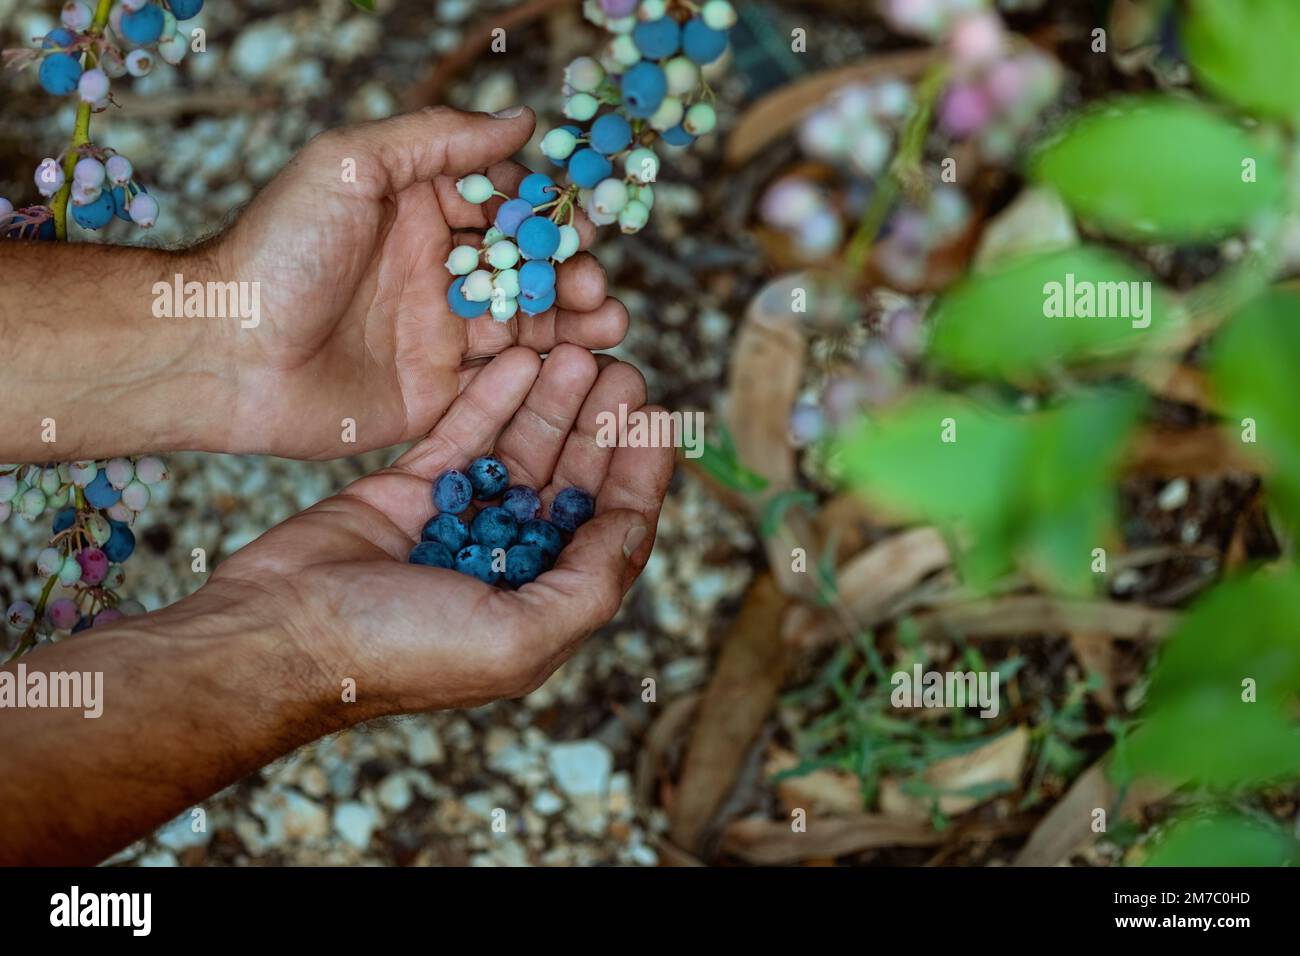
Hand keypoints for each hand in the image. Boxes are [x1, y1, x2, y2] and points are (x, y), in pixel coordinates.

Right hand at [205, 345, 672, 712]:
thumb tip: (636, 528)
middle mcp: (505, 563)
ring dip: (554, 404)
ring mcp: (457, 522)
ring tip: (582, 352)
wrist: (276, 635)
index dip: (641, 476)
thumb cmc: (398, 653)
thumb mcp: (516, 638)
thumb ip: (587, 585)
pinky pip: (463, 435)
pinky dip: (492, 399)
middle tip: (625, 370)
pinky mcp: (409, 488)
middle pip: (570, 483)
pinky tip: (522, 359)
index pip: (610, 533)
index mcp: (539, 606)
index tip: (663, 418)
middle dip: (602, 427)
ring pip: (520, 452)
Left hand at [206, 107, 629, 458]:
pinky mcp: (434, 395)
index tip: (581, 223)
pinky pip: (501, 384)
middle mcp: (435, 274)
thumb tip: (523, 120)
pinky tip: (579, 366)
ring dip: (572, 324)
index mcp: (419, 215)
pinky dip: (543, 376)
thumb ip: (437, 139)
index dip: (547, 216)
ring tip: (610, 321)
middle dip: (570, 275)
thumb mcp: (351, 164)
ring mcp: (437, 337)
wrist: (223, 352)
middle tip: (594, 284)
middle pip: (525, 272)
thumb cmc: (278, 250)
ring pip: (525, 328)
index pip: (504, 208)